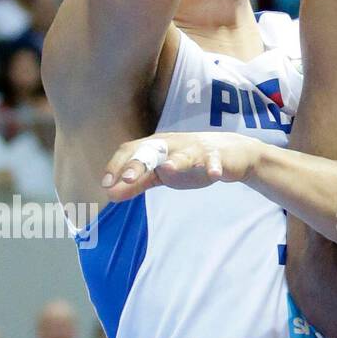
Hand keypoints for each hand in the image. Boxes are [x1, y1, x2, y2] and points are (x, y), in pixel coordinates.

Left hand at [100, 132, 261, 200]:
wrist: (231, 153)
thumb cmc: (191, 161)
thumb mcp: (161, 173)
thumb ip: (137, 183)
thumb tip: (110, 194)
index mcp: (157, 145)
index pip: (131, 149)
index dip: (117, 165)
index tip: (105, 184)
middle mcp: (174, 143)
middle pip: (153, 150)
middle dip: (139, 163)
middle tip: (126, 178)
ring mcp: (196, 149)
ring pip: (184, 155)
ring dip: (177, 161)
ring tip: (168, 169)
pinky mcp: (217, 157)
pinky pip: (214, 161)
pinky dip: (214, 167)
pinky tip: (214, 174)